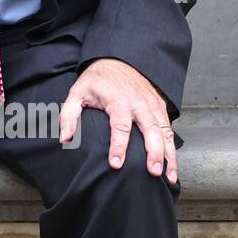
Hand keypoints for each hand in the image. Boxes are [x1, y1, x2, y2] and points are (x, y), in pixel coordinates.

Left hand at [59, 57, 177, 183]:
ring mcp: (152, 105)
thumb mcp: (77, 92)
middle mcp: (139, 104)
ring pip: (164, 132)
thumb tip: (65, 138)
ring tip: (169, 176)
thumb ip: (69, 115)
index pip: (120, 126)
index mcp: (118, 101)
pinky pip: (169, 129)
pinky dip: (172, 148)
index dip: (118, 146)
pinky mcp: (160, 107)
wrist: (118, 60)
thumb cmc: (97, 80)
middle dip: (153, 153)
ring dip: (169, 155)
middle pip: (150, 130)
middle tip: (153, 172)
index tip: (116, 164)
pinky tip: (172, 165)